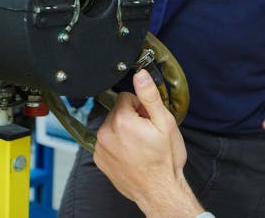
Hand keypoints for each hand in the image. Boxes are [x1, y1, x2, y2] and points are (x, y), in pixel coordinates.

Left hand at [94, 69, 203, 216]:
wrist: (159, 190)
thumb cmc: (165, 159)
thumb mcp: (164, 123)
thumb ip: (149, 96)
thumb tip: (140, 75)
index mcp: (121, 120)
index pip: (126, 96)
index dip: (141, 106)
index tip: (148, 119)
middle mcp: (105, 133)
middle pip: (118, 111)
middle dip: (132, 117)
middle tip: (147, 133)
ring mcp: (100, 147)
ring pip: (112, 126)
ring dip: (124, 131)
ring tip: (140, 145)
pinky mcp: (99, 159)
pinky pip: (107, 141)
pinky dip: (118, 144)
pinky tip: (132, 154)